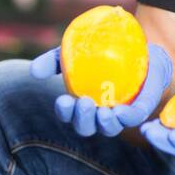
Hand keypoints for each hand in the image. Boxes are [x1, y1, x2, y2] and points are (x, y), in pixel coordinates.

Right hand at [29, 43, 172, 137]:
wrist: (139, 45)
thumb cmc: (102, 53)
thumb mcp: (74, 52)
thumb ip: (53, 60)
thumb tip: (34, 71)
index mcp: (80, 103)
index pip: (68, 115)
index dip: (64, 112)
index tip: (63, 100)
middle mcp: (98, 113)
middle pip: (86, 128)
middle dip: (82, 119)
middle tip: (84, 103)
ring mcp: (119, 113)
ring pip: (110, 129)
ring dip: (104, 124)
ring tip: (103, 111)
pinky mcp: (141, 108)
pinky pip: (134, 118)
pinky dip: (127, 118)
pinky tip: (121, 112)